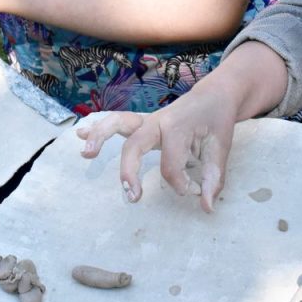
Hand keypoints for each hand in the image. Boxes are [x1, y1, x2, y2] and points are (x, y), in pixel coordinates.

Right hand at [75, 82, 243, 211]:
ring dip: (100, 137)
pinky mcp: (143, 123)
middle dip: (129, 171)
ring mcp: (148, 121)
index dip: (182, 185)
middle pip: (134, 146)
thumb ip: (213, 177)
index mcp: (178, 128)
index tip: (194, 190)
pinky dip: (98, 128)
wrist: (214, 94)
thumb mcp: (221, 147)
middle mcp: (158, 121)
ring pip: (118, 124)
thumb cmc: (217, 120)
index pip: (171, 166)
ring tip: (86, 154)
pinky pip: (117, 123)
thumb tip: (206, 207)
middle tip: (133, 197)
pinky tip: (79, 136)